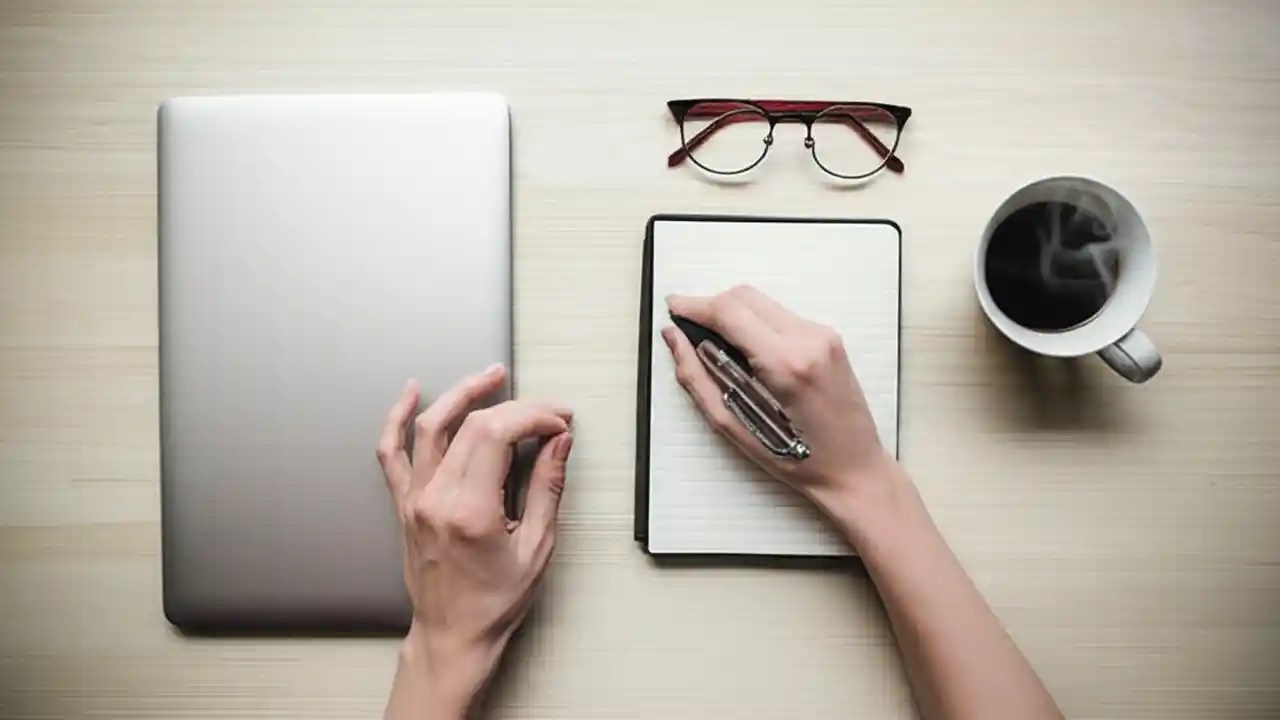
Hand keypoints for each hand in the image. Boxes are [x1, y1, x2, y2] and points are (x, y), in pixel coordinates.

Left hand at [377, 365, 573, 719]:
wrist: (452, 634)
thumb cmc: (494, 602)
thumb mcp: (536, 547)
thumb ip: (547, 488)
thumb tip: (559, 442)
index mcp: (469, 512)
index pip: (497, 434)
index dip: (533, 416)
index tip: (558, 423)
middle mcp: (435, 500)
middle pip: (471, 425)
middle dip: (516, 408)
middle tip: (547, 412)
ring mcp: (414, 499)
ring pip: (431, 426)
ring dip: (463, 394)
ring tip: (492, 376)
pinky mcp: (404, 503)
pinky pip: (391, 452)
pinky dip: (398, 417)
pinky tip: (413, 392)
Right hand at [663, 286, 895, 513]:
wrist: (855, 469)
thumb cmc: (801, 462)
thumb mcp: (736, 427)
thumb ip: (697, 379)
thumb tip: (675, 340)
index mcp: (786, 364)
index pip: (729, 312)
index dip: (694, 305)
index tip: (674, 307)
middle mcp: (809, 340)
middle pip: (745, 296)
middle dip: (711, 306)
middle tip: (689, 327)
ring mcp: (824, 336)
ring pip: (763, 302)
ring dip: (734, 314)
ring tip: (718, 347)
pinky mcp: (829, 338)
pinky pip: (781, 316)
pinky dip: (756, 325)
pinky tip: (749, 354)